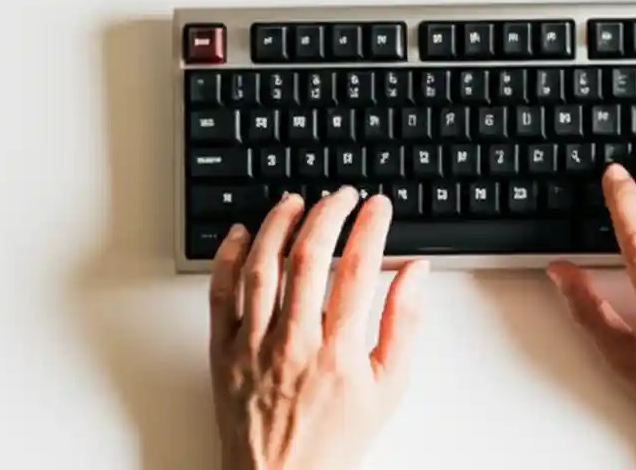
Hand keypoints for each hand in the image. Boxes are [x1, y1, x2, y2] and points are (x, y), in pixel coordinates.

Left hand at [208, 189, 429, 469]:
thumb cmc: (334, 440)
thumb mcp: (388, 387)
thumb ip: (403, 324)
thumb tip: (415, 274)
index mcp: (339, 353)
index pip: (358, 270)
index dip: (371, 227)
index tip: (378, 207)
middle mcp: (293, 344)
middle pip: (309, 258)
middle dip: (328, 213)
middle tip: (341, 196)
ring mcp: (252, 345)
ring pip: (262, 267)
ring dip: (279, 224)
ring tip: (296, 201)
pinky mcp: (222, 352)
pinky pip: (220, 294)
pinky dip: (227, 257)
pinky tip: (241, 234)